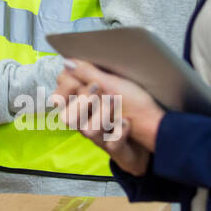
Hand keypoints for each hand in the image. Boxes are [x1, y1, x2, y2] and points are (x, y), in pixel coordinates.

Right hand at [52, 58, 162, 174]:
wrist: (152, 134)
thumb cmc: (129, 104)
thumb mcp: (110, 84)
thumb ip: (87, 74)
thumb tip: (67, 61)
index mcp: (82, 105)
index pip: (58, 99)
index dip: (67, 89)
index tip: (88, 81)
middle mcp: (86, 121)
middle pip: (68, 116)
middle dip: (84, 100)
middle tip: (101, 88)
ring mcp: (100, 137)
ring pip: (89, 131)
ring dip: (103, 113)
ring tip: (116, 100)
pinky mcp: (115, 148)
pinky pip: (113, 144)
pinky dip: (121, 131)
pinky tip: (127, 121)